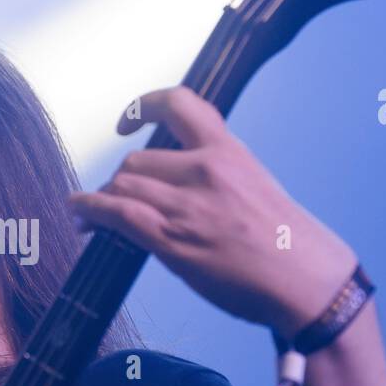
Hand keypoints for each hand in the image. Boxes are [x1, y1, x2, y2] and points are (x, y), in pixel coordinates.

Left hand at [68, 87, 357, 339]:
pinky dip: (90, 210)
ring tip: (94, 212)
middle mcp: (205, 171)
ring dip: (104, 198)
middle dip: (121, 179)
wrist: (305, 280)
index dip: (144, 107)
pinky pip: (116, 213)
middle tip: (116, 197)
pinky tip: (80, 214)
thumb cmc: (288, 243)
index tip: (126, 123)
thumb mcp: (257, 187)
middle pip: (137, 161)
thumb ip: (218, 176)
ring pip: (122, 184)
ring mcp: (187, 206)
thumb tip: (179, 182)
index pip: (180, 105)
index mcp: (229, 152)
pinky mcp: (172, 239)